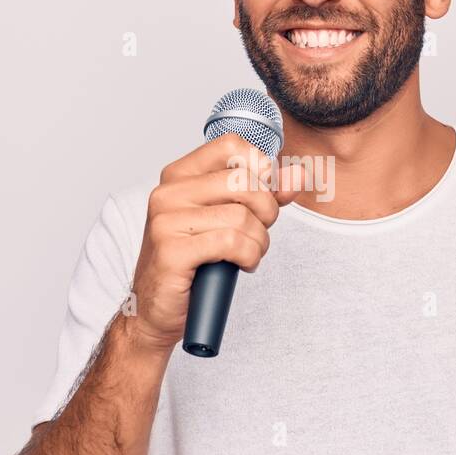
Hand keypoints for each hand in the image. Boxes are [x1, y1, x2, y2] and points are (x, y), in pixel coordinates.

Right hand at [127, 133, 305, 352]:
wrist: (157, 308)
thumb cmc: (194, 261)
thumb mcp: (230, 218)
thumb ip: (265, 193)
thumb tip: (298, 173)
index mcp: (179, 175)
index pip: (231, 145)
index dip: (260, 168)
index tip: (262, 195)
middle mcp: (168, 192)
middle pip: (243, 181)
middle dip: (266, 211)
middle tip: (258, 232)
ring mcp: (166, 221)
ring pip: (242, 216)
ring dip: (259, 241)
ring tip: (248, 253)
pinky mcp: (171, 251)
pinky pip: (231, 243)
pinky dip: (249, 256)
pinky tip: (242, 265)